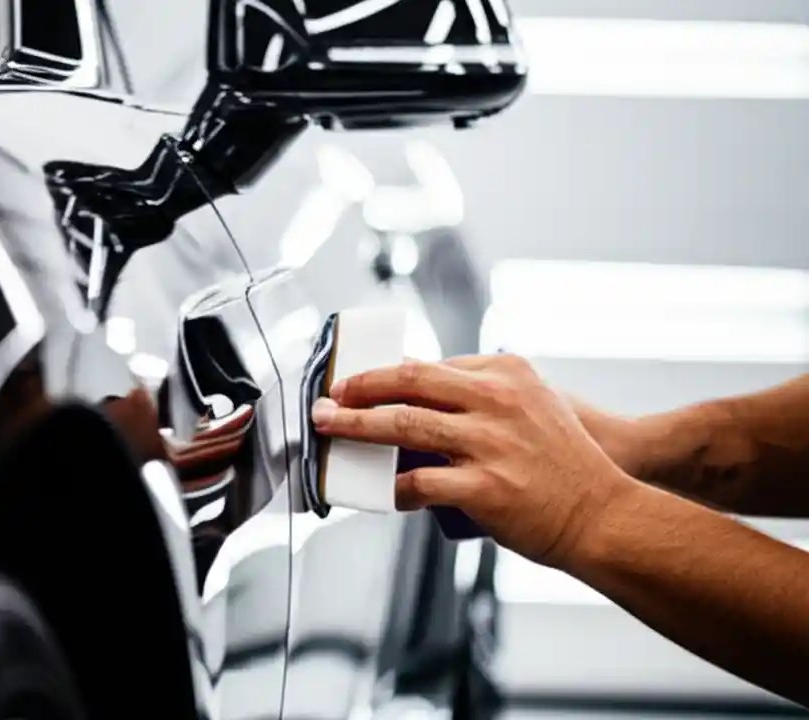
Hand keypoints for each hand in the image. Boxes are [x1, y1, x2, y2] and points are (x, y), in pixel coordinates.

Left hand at [311, 354, 636, 568]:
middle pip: (408, 382)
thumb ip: (489, 391)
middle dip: (359, 387)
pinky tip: (383, 492)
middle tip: (329, 398)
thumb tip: (427, 387)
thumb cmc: (566, 464)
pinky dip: (394, 487)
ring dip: (355, 427)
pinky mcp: (485, 487)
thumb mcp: (536, 405)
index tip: (357, 381)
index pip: (430, 365)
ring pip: (402, 425)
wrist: (605, 514)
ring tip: (330, 430)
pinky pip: (420, 482)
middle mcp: (497, 400)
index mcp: (507, 373)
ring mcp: (490, 443)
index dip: (385, 372)